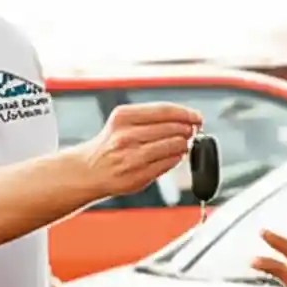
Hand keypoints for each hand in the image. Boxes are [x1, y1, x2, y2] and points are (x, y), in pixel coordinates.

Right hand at [75, 102, 202, 197]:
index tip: (197, 117)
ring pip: (173, 146)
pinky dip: (176, 159)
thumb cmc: (111, 144)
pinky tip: (172, 156)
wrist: (89, 170)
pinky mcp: (137, 176)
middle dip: (187, 130)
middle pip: (172, 128)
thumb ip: (152, 118)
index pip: (164, 110)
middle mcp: (125, 136)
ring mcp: (131, 157)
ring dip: (183, 145)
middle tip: (190, 132)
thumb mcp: (124, 122)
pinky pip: (168, 164)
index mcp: (123, 117)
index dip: (186, 113)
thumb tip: (188, 119)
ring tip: (181, 145)